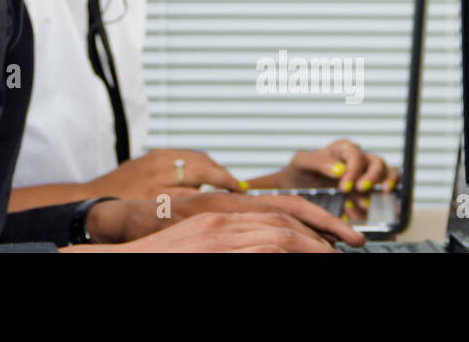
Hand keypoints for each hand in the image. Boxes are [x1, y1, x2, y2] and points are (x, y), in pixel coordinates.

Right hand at [81, 192, 362, 246]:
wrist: (117, 238)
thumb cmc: (153, 248)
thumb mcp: (200, 240)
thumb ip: (230, 240)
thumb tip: (270, 246)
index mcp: (221, 212)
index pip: (278, 209)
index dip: (313, 221)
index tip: (338, 237)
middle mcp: (222, 216)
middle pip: (284, 216)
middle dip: (322, 231)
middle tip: (351, 245)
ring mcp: (217, 230)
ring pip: (278, 231)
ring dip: (311, 245)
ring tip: (335, 256)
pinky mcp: (211, 241)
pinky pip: (260, 245)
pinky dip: (286, 250)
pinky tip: (306, 258)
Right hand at [87, 148, 242, 199]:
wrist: (94, 198)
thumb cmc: (122, 185)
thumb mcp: (146, 167)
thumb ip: (170, 167)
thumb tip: (201, 172)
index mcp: (161, 154)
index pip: (201, 158)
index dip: (220, 170)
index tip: (234, 181)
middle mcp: (161, 165)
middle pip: (205, 168)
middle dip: (227, 180)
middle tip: (242, 192)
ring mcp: (158, 183)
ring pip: (199, 188)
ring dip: (217, 196)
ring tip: (231, 205)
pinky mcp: (155, 201)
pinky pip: (186, 204)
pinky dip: (200, 208)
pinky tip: (208, 214)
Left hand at [268, 139, 399, 193]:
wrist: (296, 191)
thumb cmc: (299, 173)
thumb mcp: (301, 163)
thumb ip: (317, 161)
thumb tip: (339, 169)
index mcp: (341, 149)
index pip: (355, 153)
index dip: (354, 169)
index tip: (344, 186)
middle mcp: (357, 161)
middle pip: (376, 161)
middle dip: (372, 176)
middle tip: (360, 190)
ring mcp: (366, 175)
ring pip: (388, 172)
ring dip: (386, 182)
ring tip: (380, 195)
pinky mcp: (370, 191)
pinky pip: (388, 189)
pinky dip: (389, 194)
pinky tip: (379, 203)